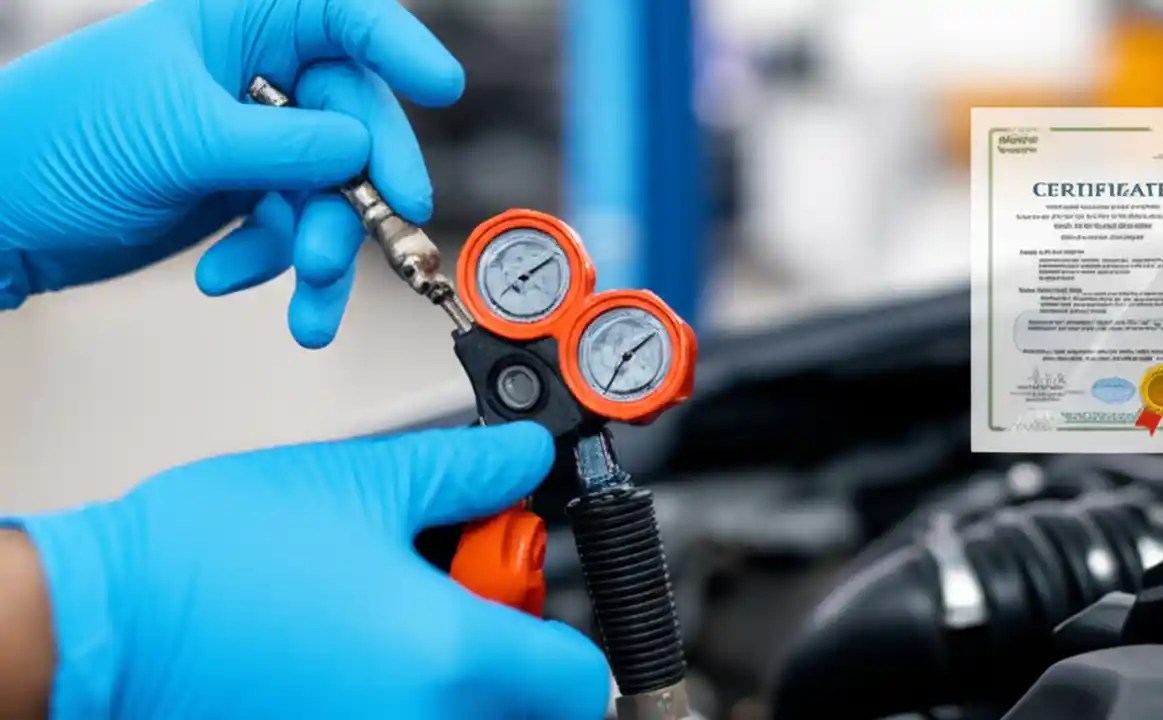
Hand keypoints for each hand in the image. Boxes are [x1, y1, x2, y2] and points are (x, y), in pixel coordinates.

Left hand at [0, 0, 461, 347]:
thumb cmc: (57, 142)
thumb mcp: (184, 138)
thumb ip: (285, 146)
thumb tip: (361, 149)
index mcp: (236, 23)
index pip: (341, 18)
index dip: (398, 46)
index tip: (442, 86)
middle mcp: (253, 76)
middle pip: (352, 121)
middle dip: (363, 189)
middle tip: (389, 231)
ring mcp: (251, 140)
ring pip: (327, 193)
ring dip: (322, 252)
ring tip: (307, 303)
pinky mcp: (239, 195)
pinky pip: (287, 231)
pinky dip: (269, 265)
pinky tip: (222, 279)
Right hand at [5, 423, 609, 718]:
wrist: (101, 618)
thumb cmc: (211, 558)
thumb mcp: (366, 481)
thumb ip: (470, 472)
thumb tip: (525, 459)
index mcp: (445, 658)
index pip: (577, 682)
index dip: (570, 632)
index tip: (528, 587)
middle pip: (526, 707)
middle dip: (511, 645)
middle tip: (456, 583)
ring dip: (460, 672)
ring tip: (397, 608)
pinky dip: (405, 693)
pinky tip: (356, 642)